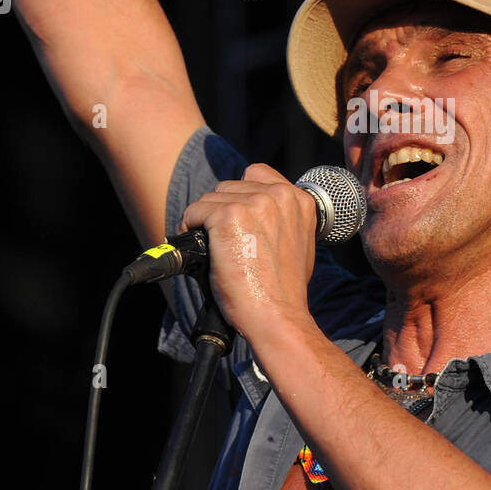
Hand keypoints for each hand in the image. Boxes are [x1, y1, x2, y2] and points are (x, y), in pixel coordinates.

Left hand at [181, 164, 319, 346]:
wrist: (276, 315)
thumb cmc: (283, 290)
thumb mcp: (297, 244)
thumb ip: (280, 219)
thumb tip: (253, 213)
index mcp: (300, 199)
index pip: (256, 174)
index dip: (241, 197)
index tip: (240, 222)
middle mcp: (280, 195)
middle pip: (229, 187)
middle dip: (221, 212)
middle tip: (225, 245)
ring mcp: (255, 203)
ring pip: (210, 199)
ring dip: (206, 222)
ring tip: (217, 252)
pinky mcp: (229, 215)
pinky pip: (195, 212)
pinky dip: (190, 229)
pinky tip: (204, 252)